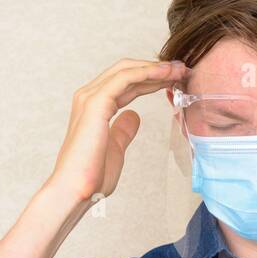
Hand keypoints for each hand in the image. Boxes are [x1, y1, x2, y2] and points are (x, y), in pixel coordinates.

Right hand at [47, 58, 187, 203]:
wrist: (75, 189)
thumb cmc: (92, 176)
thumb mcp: (115, 148)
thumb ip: (123, 130)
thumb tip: (134, 116)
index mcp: (94, 107)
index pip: (125, 84)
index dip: (150, 80)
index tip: (174, 81)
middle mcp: (89, 97)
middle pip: (126, 71)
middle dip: (155, 68)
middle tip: (181, 70)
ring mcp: (91, 98)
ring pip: (126, 71)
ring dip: (155, 67)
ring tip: (179, 69)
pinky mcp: (96, 103)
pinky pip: (125, 79)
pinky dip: (147, 73)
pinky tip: (166, 74)